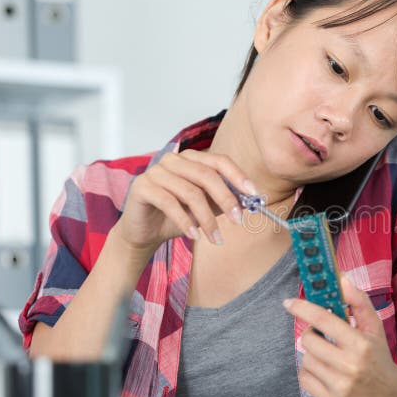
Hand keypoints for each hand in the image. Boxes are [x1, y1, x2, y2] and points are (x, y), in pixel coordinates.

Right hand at [112, 149, 256, 254]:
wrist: (145, 232)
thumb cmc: (177, 216)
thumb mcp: (207, 208)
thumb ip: (225, 201)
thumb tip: (252, 201)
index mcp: (191, 158)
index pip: (219, 161)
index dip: (238, 177)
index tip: (254, 194)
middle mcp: (173, 160)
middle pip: (207, 176)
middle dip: (226, 199)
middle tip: (238, 221)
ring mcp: (155, 171)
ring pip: (190, 192)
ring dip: (207, 219)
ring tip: (216, 238)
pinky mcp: (142, 186)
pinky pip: (169, 203)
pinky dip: (185, 222)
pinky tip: (194, 236)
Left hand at [283, 276, 396, 396]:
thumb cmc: (379, 357)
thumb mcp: (374, 328)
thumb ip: (358, 301)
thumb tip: (342, 279)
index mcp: (361, 344)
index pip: (324, 320)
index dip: (304, 308)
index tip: (289, 303)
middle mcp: (351, 366)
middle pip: (309, 341)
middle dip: (312, 335)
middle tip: (321, 336)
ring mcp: (340, 387)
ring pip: (306, 360)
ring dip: (313, 355)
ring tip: (328, 357)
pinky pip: (305, 380)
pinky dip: (310, 373)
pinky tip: (325, 372)